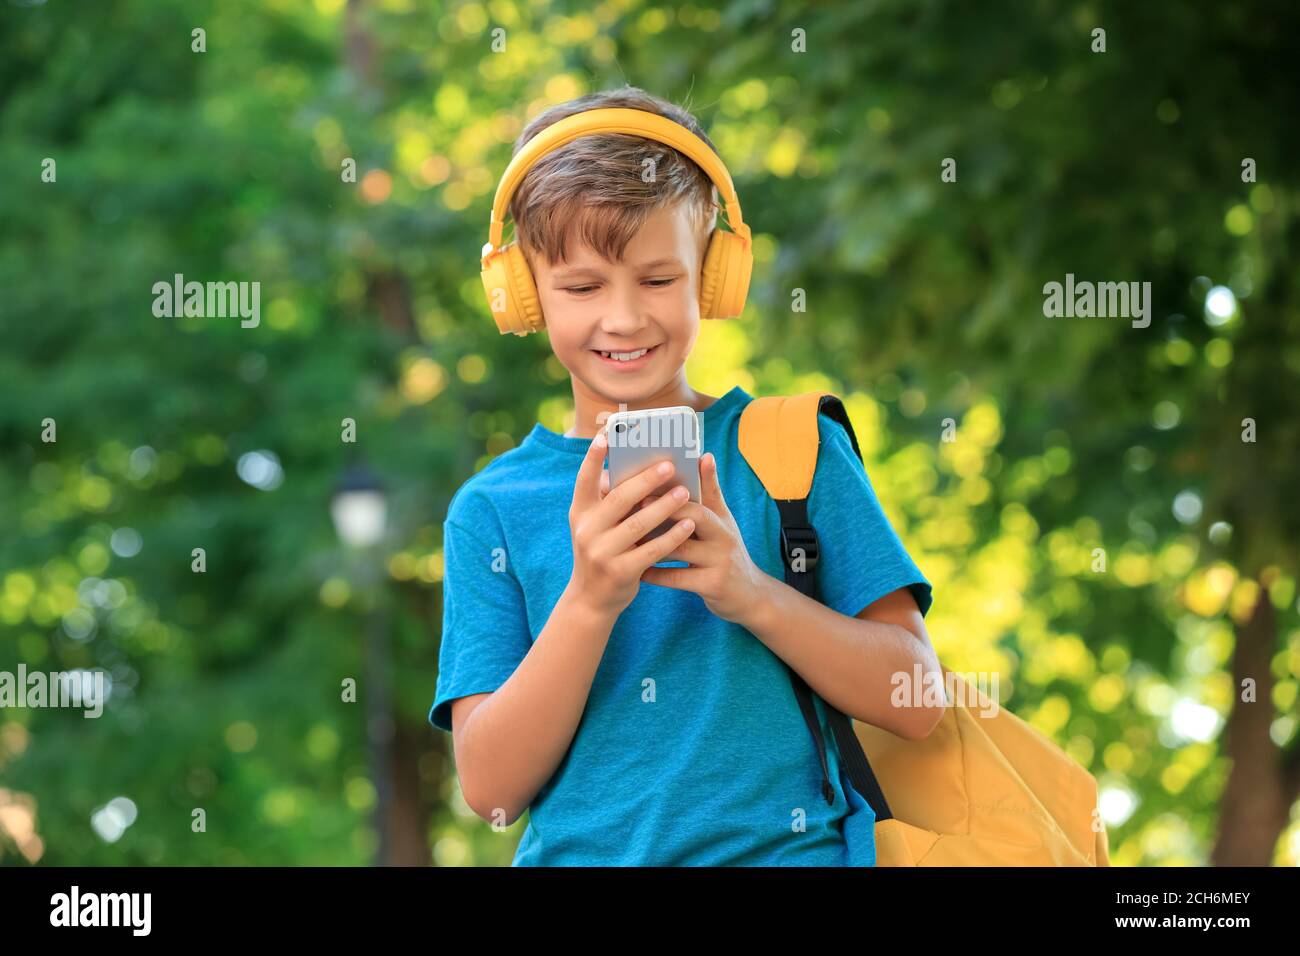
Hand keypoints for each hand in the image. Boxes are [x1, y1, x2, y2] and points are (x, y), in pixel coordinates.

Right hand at [566, 429, 696, 617]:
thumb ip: (608, 500)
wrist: (591, 600)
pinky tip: (689, 524)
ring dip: (664, 506)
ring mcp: (601, 552)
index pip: (583, 479)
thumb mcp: (595, 525)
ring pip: (638, 523)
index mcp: (579, 513)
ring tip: (685, 491)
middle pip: (619, 498)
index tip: (606, 435)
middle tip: (669, 464)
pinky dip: (672, 536)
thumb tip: (633, 468)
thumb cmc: (601, 551)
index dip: (594, 457)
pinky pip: (651, 550)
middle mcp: (586, 530)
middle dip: (646, 480)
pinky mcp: (619, 571)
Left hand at [640, 451, 772, 626]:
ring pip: (682, 548)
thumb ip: (710, 493)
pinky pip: (678, 578)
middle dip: (667, 508)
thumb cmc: (725, 552)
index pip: (707, 493)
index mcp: (722, 518)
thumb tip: (704, 456)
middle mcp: (724, 536)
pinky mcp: (713, 585)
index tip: (660, 471)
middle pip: (696, 516)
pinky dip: (656, 574)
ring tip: (629, 537)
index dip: (685, 481)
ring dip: (653, 542)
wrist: (750, 595)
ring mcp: (720, 561)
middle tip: (639, 502)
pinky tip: (638, 570)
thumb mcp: (723, 522)